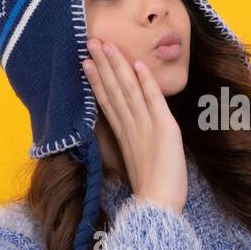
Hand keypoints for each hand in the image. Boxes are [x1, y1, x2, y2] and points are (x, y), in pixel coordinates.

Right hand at [81, 38, 187, 215]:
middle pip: (114, 89)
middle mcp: (131, 127)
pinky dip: (146, 82)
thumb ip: (133, 145)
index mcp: (123, 135)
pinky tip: (138, 65)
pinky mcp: (164, 129)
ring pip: (129, 89)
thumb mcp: (138, 163)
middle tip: (90, 42)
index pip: (107, 101)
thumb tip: (129, 135)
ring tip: (106, 45)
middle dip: (102, 65)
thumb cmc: (152, 191)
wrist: (158, 207)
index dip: (97, 80)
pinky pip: (153, 100)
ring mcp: (146, 127)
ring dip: (118, 66)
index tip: (85, 62)